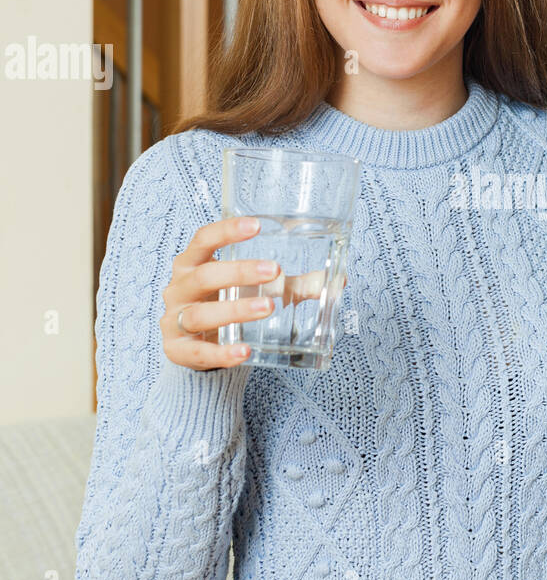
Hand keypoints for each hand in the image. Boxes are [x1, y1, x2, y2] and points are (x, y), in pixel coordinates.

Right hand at [160, 216, 344, 369]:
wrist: (196, 347)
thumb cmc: (225, 306)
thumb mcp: (254, 290)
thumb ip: (294, 285)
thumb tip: (339, 281)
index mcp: (193, 264)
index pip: (203, 239)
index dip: (227, 231)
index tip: (257, 225)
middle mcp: (179, 288)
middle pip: (205, 276)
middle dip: (239, 272)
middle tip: (275, 271)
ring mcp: (174, 320)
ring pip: (201, 314)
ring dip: (235, 310)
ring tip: (268, 308)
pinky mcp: (176, 351)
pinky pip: (198, 352)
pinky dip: (221, 354)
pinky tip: (244, 353)